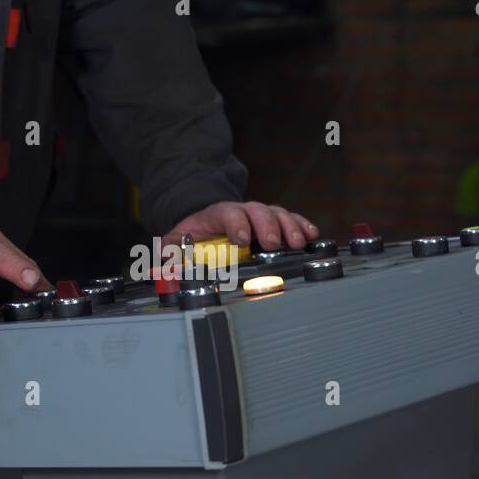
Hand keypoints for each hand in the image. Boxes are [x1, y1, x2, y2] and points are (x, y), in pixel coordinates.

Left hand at [164, 201, 318, 249]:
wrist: (205, 222)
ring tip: (298, 241)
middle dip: (268, 226)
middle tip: (274, 243)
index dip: (237, 224)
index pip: (229, 213)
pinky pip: (291, 221)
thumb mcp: (176, 241)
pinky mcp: (274, 224)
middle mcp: (243, 212)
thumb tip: (166, 266)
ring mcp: (260, 217)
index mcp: (218, 214)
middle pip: (258, 211)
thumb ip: (170, 253)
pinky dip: (302, 226)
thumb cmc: (193, 234)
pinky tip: (312, 235)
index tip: (242, 239)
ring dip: (289, 227)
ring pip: (277, 214)